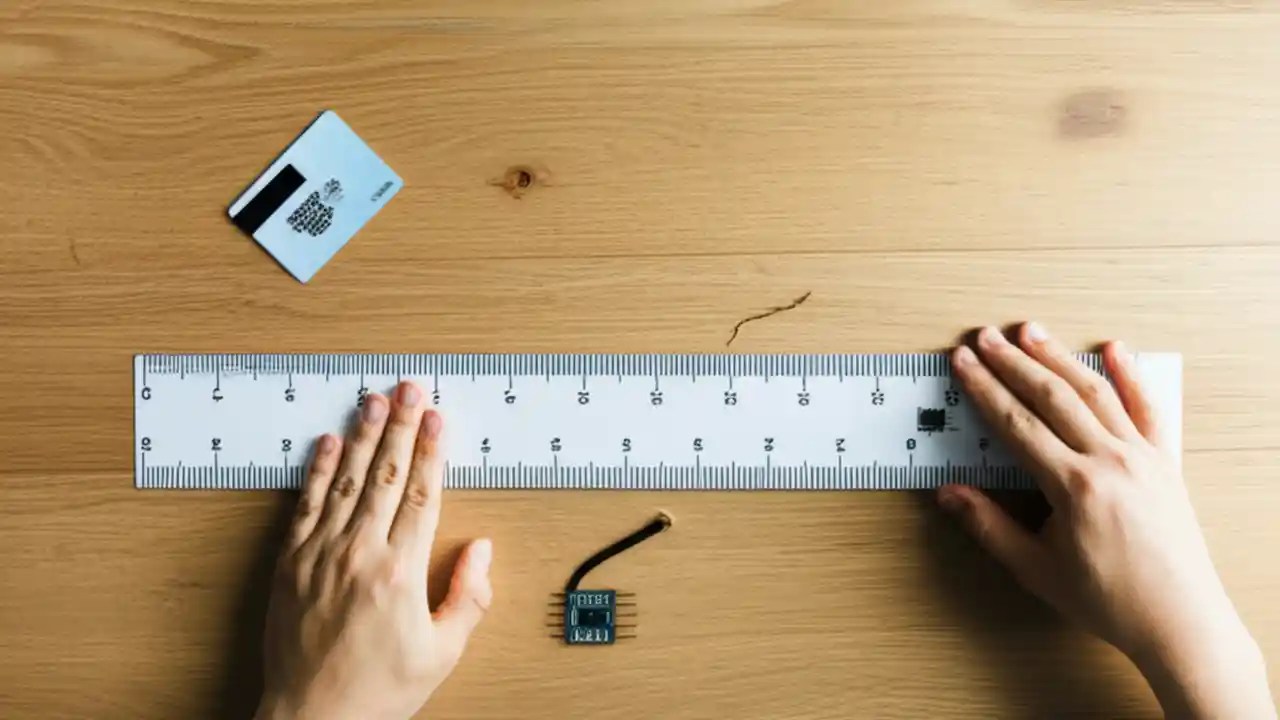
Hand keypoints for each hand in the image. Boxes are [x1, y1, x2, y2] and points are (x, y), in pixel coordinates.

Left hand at [255, 382, 492, 719]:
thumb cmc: (378, 693)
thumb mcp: (442, 653)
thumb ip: (469, 598)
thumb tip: (483, 551)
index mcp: (401, 572)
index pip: (421, 495)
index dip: (431, 451)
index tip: (436, 417)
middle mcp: (360, 554)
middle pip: (384, 476)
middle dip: (400, 426)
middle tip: (409, 388)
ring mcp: (320, 555)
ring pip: (345, 481)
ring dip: (362, 435)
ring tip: (372, 399)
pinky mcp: (290, 565)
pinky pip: (305, 506)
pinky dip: (316, 472)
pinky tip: (326, 443)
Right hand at [939, 323, 1273, 719]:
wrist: (1180, 620)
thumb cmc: (1110, 601)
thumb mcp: (1036, 569)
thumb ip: (989, 526)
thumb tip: (949, 494)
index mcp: (1074, 487)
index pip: (1017, 424)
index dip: (985, 389)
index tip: (964, 363)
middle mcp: (1110, 461)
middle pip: (1052, 397)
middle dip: (1014, 363)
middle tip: (986, 337)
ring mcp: (1142, 457)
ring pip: (1094, 392)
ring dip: (1059, 358)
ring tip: (1031, 332)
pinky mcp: (1164, 462)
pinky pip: (1146, 408)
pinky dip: (1130, 375)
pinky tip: (1115, 349)